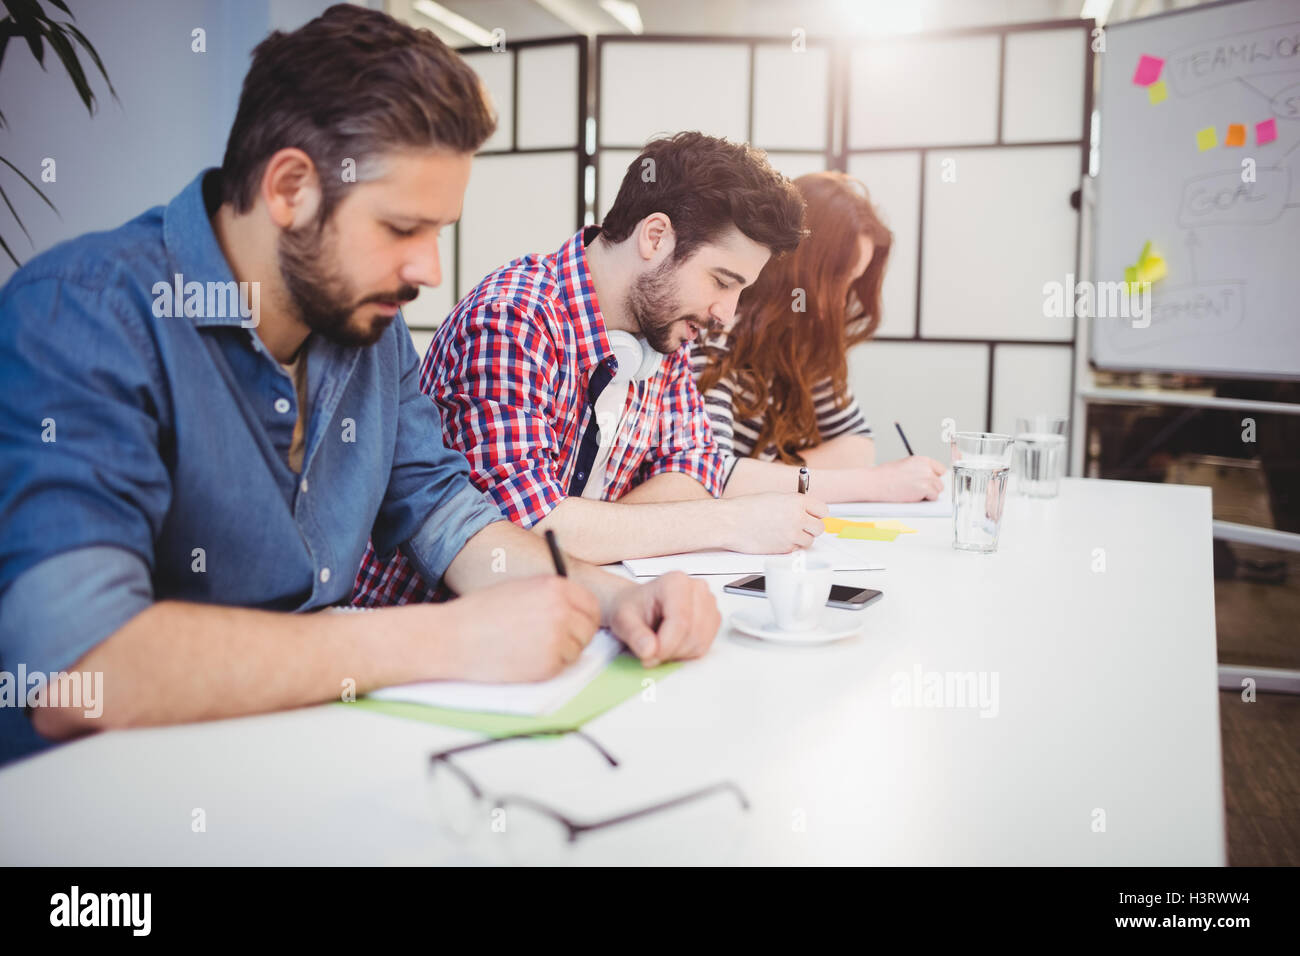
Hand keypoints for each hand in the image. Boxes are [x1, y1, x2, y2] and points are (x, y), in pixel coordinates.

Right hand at [437, 575, 600, 681]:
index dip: (585, 616)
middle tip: (554, 640)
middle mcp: (561, 610)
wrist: (453, 637)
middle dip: (576, 636)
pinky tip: (523, 658)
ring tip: (530, 647)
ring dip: (562, 652)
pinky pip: (562, 667)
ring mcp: (556, 638)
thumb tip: (575, 608)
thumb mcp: (520, 588)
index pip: (591, 605)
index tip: (577, 623)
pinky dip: (548, 666)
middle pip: (589, 629)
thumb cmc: (480, 612)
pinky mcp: (548, 665)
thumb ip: (550, 595)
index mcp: (555, 587)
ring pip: (577, 651)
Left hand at [606, 571, 720, 667]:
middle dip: (669, 651)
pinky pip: (704, 646)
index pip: (680, 621)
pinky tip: (672, 643)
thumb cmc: (633, 607)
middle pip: (692, 633)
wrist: (638, 606)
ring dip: (677, 653)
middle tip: (649, 651)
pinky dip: (686, 653)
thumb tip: (649, 650)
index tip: (649, 655)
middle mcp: (697, 589)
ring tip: (659, 643)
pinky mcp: (713, 620)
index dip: (665, 645)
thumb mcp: (622, 619)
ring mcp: (708, 604)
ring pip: (700, 642)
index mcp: (676, 582)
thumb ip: (634, 635)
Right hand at [723, 492, 828, 552]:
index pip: (822, 509)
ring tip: (786, 533)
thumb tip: (806, 511)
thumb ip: (793, 503)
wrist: (730, 522)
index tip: (812, 514)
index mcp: (797, 501)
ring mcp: (792, 535)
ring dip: (801, 538)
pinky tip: (778, 539)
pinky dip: (790, 546)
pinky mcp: (785, 549)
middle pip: (819, 527)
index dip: (816, 513)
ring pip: (810, 541)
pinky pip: (796, 549)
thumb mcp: (775, 497)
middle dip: (811, 527)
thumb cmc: (747, 508)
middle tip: (801, 526)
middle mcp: (798, 517)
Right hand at [865, 456, 945, 500]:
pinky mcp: (924, 488)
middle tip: (919, 490)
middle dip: (932, 487)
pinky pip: (933, 497)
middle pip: (940, 481)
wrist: (876, 482)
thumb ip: (918, 469)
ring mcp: (926, 478)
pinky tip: (915, 496)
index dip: (935, 477)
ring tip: (915, 493)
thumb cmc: (885, 475)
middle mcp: (926, 467)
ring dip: (929, 494)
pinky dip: (926, 499)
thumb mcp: (905, 465)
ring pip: (938, 490)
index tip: (932, 482)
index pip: (940, 469)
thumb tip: (926, 477)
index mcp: (922, 460)